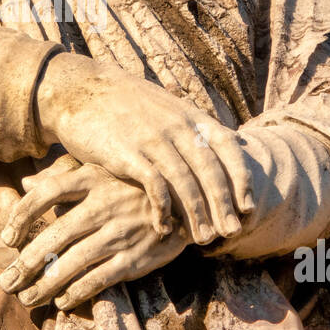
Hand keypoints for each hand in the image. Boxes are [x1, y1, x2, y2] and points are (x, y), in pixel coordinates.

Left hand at [0, 161, 190, 310]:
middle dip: (26, 262)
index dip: (21, 215)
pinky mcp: (135, 258)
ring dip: (45, 284)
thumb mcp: (102, 173)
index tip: (5, 238)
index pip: (46, 193)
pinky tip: (61, 301)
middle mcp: (104, 204)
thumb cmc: (133, 188)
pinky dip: (76, 292)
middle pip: (56, 235)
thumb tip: (25, 183)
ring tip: (27, 297)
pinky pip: (98, 279)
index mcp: (92, 179)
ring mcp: (120, 233)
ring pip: (73, 262)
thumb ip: (63, 179)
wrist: (186, 206)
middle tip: (7, 282)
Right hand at [34, 53, 252, 240]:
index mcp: (189, 116)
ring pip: (185, 181)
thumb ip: (194, 126)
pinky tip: (164, 228)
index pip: (228, 147)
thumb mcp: (166, 107)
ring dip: (198, 213)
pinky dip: (162, 208)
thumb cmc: (125, 105)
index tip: (249, 206)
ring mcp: (152, 138)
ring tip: (205, 239)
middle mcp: (176, 126)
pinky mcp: (126, 152)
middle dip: (225, 204)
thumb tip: (229, 142)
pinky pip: (153, 184)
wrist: (79, 90)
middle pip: (210, 170)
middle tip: (233, 233)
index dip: (242, 177)